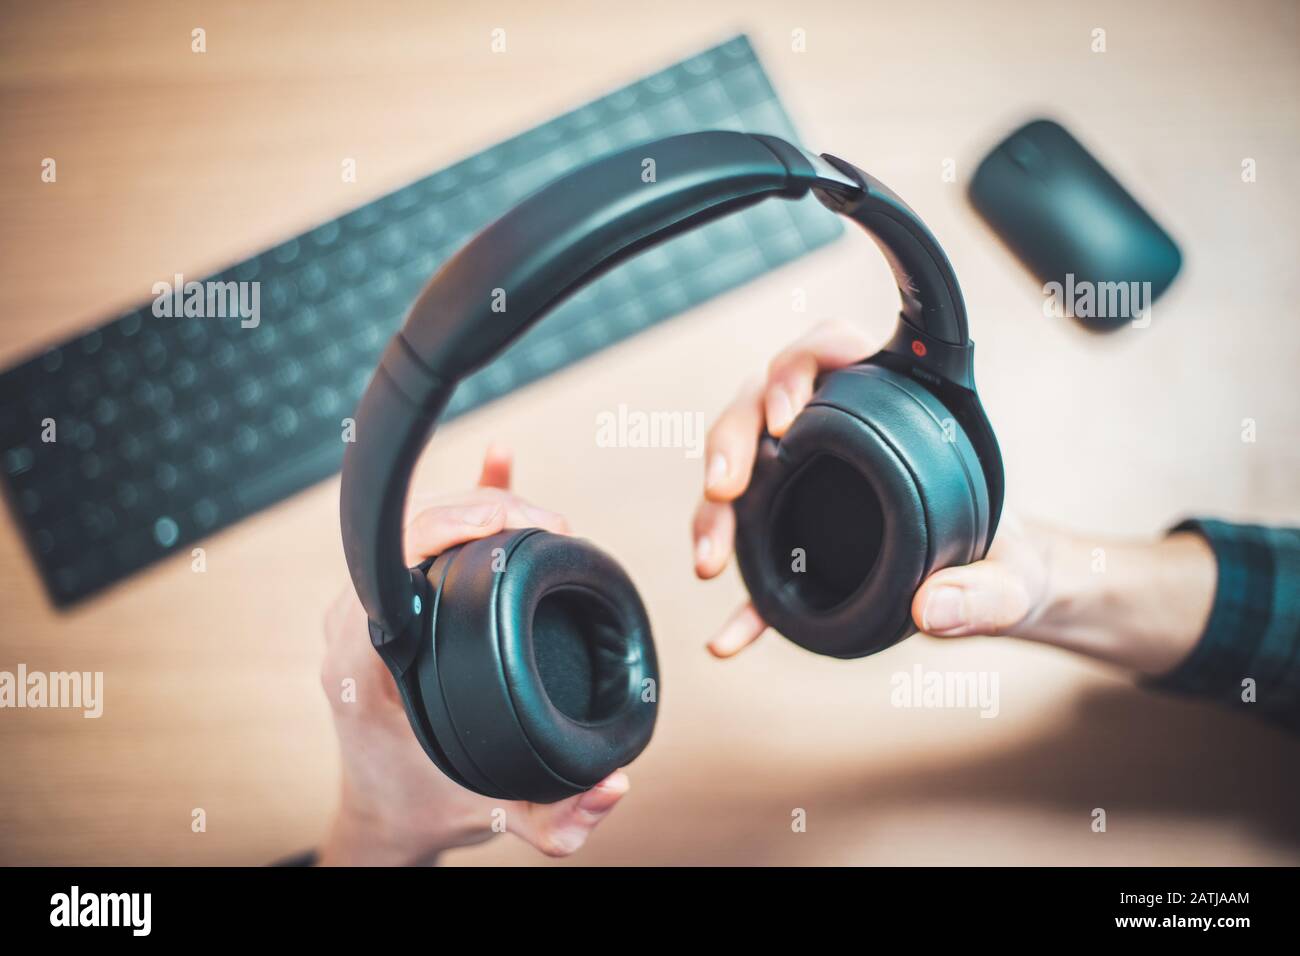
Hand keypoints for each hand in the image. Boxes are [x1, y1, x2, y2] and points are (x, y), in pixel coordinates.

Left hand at [319, 445, 629, 865]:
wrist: (381, 814)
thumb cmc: (430, 807)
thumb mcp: (495, 820)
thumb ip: (560, 818)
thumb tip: (616, 782)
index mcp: (366, 666)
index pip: (398, 563)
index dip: (454, 526)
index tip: (518, 524)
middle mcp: (353, 628)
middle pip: (409, 529)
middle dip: (483, 508)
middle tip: (551, 521)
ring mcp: (361, 610)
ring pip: (411, 524)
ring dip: (474, 503)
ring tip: (539, 512)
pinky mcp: (383, 602)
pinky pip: (417, 534)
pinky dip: (459, 502)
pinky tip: (498, 461)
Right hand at [691, 320, 1211, 675]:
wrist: (999, 593)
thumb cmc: (1012, 560)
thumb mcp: (1018, 577)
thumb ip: (988, 592)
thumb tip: (932, 609)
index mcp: (892, 412)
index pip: (832, 352)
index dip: (801, 365)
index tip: (788, 411)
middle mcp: (836, 439)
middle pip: (760, 409)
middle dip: (731, 440)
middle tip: (726, 486)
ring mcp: (807, 492)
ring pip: (740, 476)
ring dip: (715, 513)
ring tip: (710, 561)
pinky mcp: (799, 552)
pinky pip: (759, 569)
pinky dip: (741, 605)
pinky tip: (729, 641)